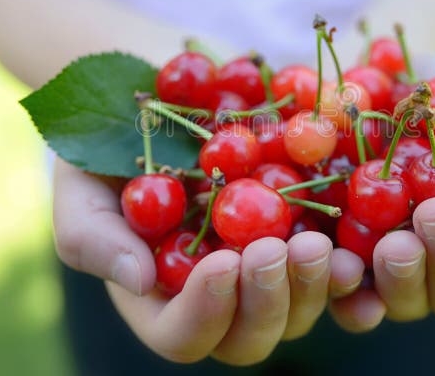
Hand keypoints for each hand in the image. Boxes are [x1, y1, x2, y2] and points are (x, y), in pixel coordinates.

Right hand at [52, 158, 365, 364]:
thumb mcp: (79, 187)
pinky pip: (332, 267)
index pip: (183, 336)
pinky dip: (347, 267)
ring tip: (315, 243)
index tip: (219, 263)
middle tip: (272, 251)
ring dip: (311, 286)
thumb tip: (138, 280)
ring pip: (298, 310)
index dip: (204, 313)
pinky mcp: (302, 233)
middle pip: (250, 336)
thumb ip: (94, 236)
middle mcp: (220, 295)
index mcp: (163, 297)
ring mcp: (265, 269)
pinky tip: (355, 245)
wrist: (161, 99)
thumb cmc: (107, 147)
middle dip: (266, 302)